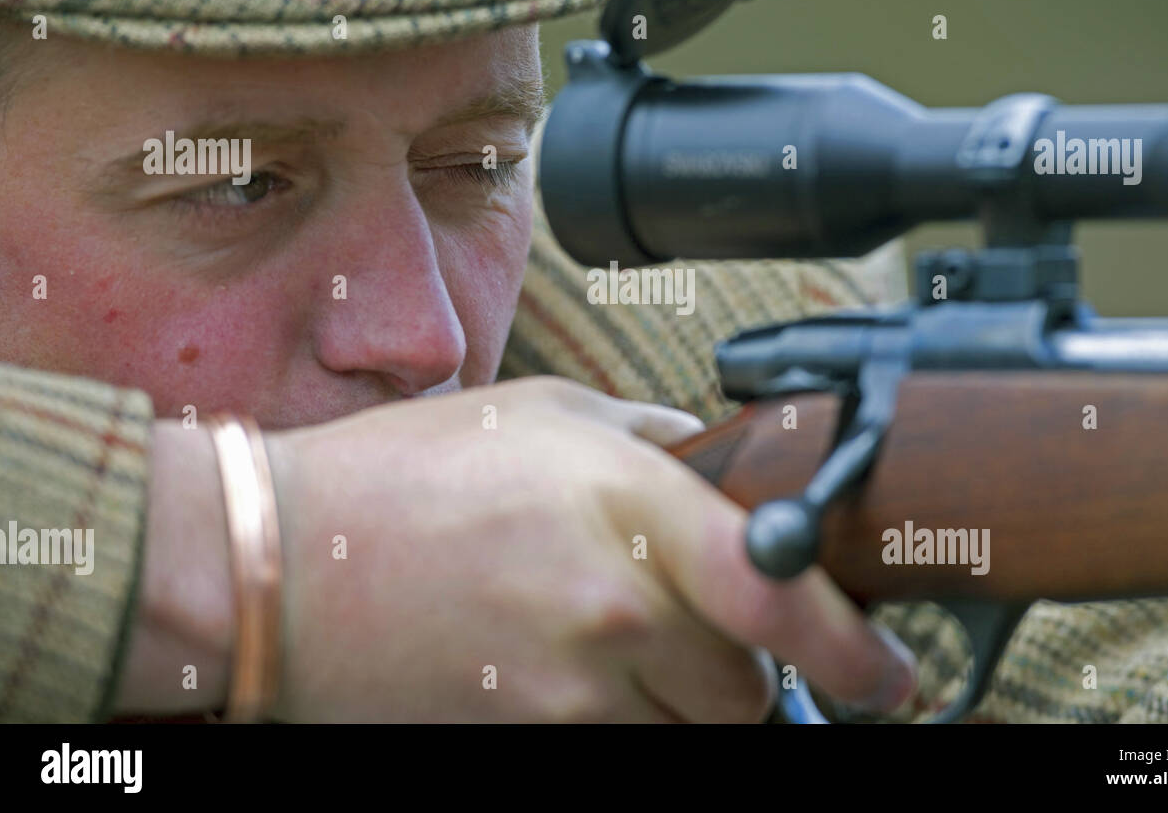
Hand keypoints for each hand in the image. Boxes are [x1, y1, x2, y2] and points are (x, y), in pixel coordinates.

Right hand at [267, 376, 915, 720]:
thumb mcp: (545, 414)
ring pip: (691, 733)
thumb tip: (729, 461)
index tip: (887, 671)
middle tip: (688, 625)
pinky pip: (624, 754)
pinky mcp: (528, 744)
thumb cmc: (407, 476)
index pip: (779, 591)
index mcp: (628, 506)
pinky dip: (624, 725)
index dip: (853, 644)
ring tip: (615, 647)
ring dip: (682, 702)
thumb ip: (653, 436)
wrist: (280, 563)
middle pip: (747, 687)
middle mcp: (612, 609)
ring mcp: (568, 694)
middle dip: (738, 663)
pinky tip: (570, 676)